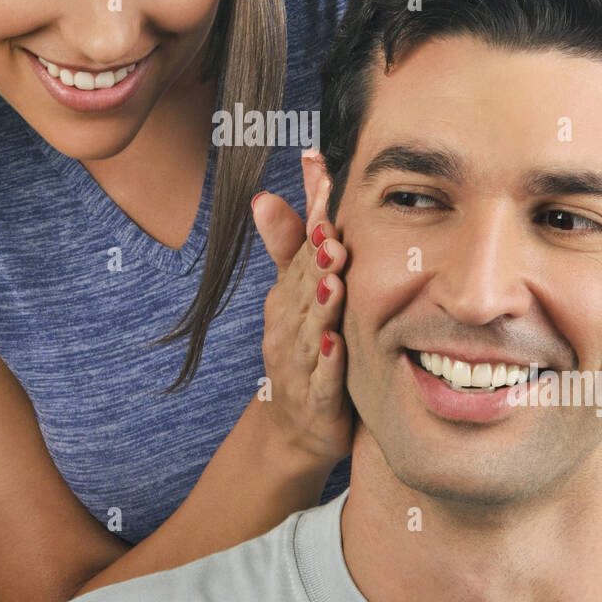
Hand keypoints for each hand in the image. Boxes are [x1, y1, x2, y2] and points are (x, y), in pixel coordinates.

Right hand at [250, 150, 354, 466]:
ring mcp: (298, 363)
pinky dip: (327, 366)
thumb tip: (264, 194)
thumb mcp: (296, 297)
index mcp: (288, 296)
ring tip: (334, 281)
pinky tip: (336, 347)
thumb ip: (290, 245)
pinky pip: (321, 381)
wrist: (295, 430)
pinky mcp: (315, 400)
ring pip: (309, 330)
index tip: (322, 172)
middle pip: (303, 285)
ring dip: (320, 306)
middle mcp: (288, 324)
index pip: (302, 245)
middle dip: (314, 258)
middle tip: (331, 232)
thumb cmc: (304, 352)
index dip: (312, 210)